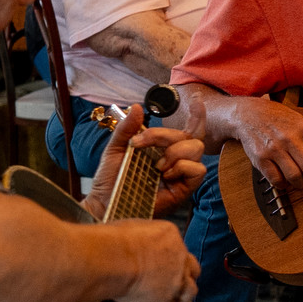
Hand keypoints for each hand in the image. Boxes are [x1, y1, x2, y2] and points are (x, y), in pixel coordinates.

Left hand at [87, 109, 208, 222]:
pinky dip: (181, 167)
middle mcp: (176, 159)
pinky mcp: (185, 188)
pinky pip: (197, 169)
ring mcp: (182, 173)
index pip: (187, 129)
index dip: (197, 115)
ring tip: (156, 166)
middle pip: (189, 135)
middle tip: (141, 144)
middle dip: (165, 135)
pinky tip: (165, 175)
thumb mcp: (116, 148)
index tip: (196, 99)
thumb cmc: (110, 179)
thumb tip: (137, 108)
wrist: (105, 201)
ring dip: (173, 152)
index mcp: (164, 148)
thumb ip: (127, 128)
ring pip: (196, 149)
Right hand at [108, 220, 201, 301]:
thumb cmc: (113, 240)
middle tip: (179, 281)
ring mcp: (175, 280)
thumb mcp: (130, 227)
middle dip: (187, 275)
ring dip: (182, 296)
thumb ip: (139, 235)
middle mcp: (178, 257)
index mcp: (170, 236)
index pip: (177, 247)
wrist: (112, 259)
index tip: (165, 261)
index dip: (172, 256)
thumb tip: (128, 238)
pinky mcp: (164, 300)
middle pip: (192, 268)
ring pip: (189, 291)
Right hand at [222, 97, 302, 190]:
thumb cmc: (279, 119)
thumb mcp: (302, 121)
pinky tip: (285, 182)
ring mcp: (274, 149)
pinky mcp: (260, 158)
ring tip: (301, 183)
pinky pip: (276, 179)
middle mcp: (290, 138)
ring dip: (300, 185)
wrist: (249, 115)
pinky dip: (283, 185)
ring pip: (294, 176)